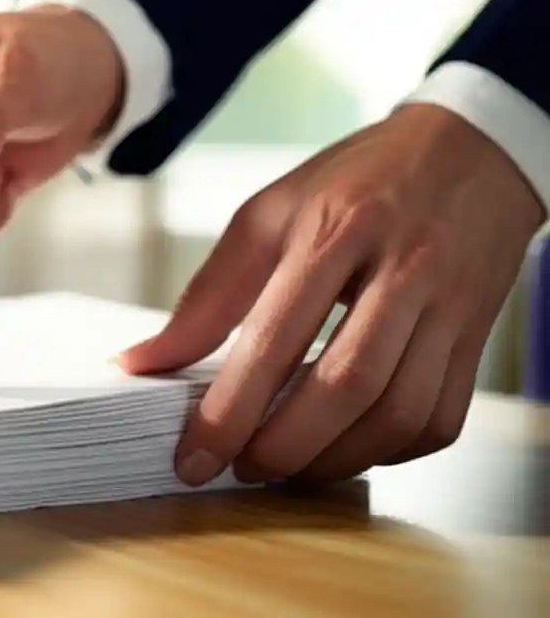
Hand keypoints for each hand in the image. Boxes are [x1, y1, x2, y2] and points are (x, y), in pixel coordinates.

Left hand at [119, 104, 545, 484]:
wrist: (468, 149)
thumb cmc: (355, 182)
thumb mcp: (269, 214)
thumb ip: (208, 295)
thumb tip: (140, 363)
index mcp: (334, 227)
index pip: (273, 337)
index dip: (229, 411)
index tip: (192, 458)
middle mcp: (401, 266)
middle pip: (345, 384)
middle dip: (284, 445)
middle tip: (242, 469)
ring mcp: (449, 304)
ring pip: (397, 411)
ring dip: (334, 458)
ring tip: (285, 466)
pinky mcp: (477, 336)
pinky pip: (437, 418)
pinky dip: (386, 450)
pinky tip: (344, 447)